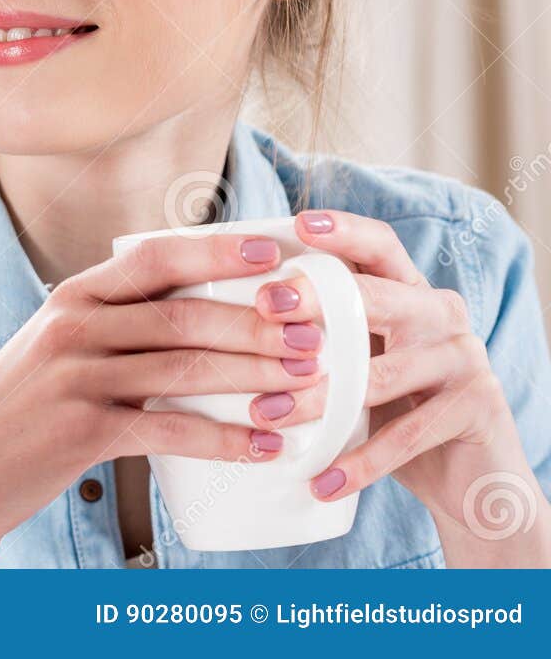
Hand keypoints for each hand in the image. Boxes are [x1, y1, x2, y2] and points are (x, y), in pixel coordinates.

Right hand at [0, 231, 319, 566]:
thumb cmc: (26, 405)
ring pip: (186, 371)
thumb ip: (117, 323)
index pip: (157, 257)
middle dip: (262, 326)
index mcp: (74, 296)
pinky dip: (224, 439)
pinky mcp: (82, 432)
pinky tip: (266, 446)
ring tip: (311, 391)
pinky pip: (168, 431)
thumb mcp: (59, 346)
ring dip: (259, 380)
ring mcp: (76, 378)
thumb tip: (207, 309)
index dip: (221, 251)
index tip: (279, 254)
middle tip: (319, 338)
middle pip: (185, 315)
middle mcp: (74, 327)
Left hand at [251, 210, 550, 564]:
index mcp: (410, 294)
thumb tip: (227, 322)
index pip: (380, 247)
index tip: (297, 225)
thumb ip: (322, 338)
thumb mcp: (361, 365)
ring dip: (319, 398)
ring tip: (267, 415)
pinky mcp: (478, 408)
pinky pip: (407, 436)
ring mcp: (464, 359)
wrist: (472, 480)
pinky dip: (359, 463)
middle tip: (265, 307)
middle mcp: (441, 315)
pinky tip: (321, 481)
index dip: (343, 232)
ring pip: (380, 374)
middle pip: (377, 297)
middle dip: (317, 300)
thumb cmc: (395, 413)